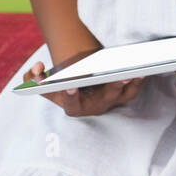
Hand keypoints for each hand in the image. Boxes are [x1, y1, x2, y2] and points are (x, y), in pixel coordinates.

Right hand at [25, 54, 143, 117]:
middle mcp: (94, 106)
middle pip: (105, 100)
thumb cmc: (63, 85)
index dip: (72, 96)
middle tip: (119, 76)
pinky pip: (133, 90)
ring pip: (122, 95)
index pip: (73, 104)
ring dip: (130, 85)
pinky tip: (142, 68)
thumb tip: (37, 69)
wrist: (79, 84)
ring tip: (135, 71)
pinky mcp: (123, 95)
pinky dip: (138, 81)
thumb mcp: (45, 84)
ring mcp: (110, 101)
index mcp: (74, 106)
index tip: (72, 86)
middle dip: (112, 88)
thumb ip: (33, 79)